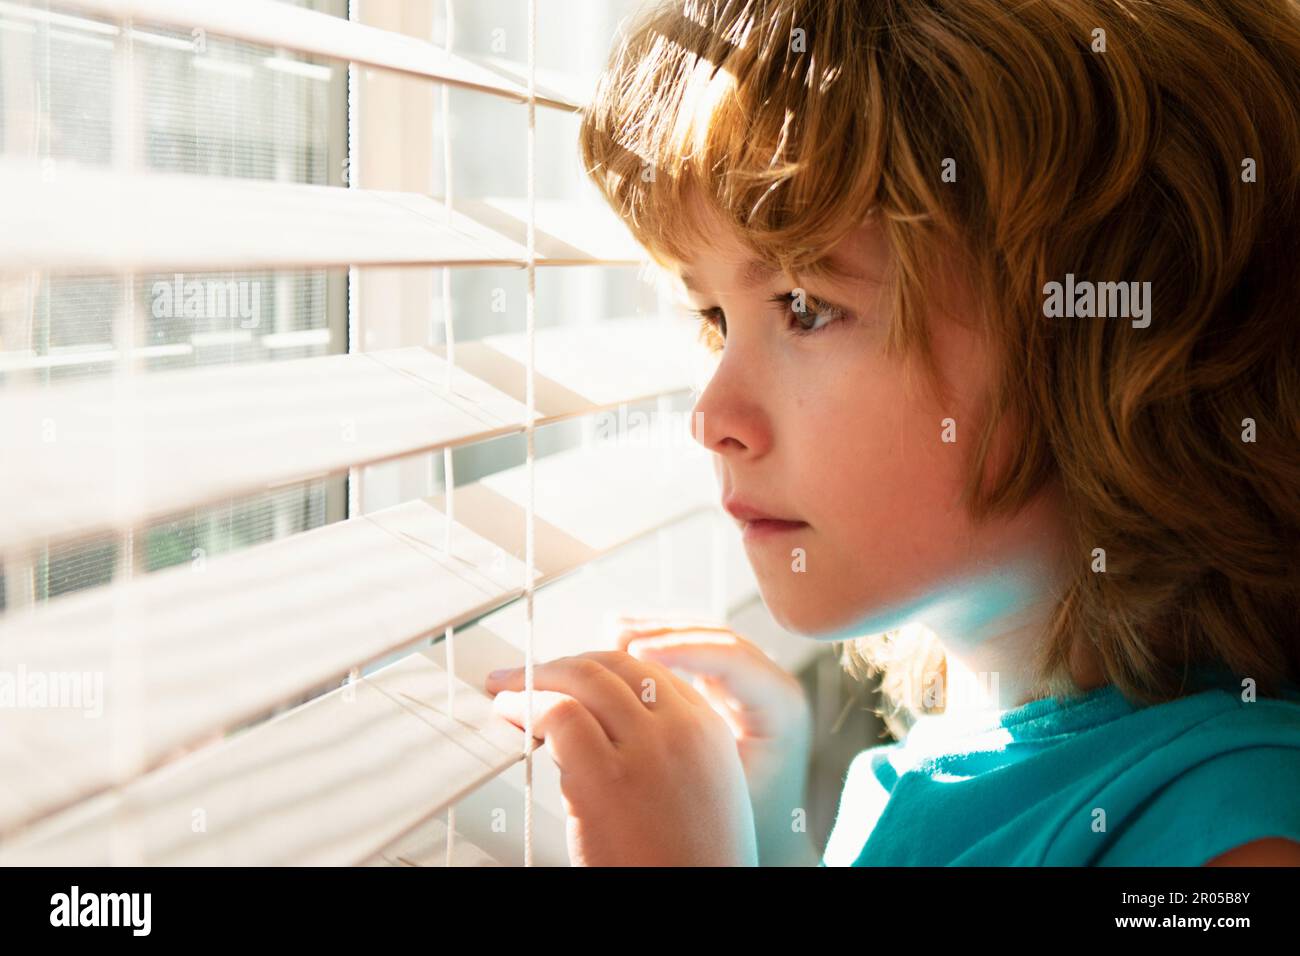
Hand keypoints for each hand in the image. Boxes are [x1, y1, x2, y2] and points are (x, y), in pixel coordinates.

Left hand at [484, 651, 757, 865]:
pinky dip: (524, 707)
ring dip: (535, 678)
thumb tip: (608, 723)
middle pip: (615, 665)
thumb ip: (668, 749)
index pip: (648, 670)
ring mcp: (645, 751)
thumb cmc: (686, 867)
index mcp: (710, 732)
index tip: (566, 676)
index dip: (598, 668)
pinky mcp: (606, 778)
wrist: (691, 917)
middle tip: (528, 673)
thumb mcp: (702, 792)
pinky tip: (507, 715)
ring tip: (507, 690)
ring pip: (583, 680)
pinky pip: (558, 716)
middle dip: (563, 664)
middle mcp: (682, 732)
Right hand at [611, 617, 814, 865]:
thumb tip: (629, 711)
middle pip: (716, 638)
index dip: (683, 649)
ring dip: (659, 631)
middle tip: (618, 636)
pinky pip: (695, 651)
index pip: (733, 658)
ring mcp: (751, 682)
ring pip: (704, 638)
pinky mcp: (730, 687)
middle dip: (664, 633)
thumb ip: (682, 751)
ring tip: (615, 631)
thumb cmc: (749, 821)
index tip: (637, 653)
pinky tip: (624, 642)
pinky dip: (661, 643)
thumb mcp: (720, 787)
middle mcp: (771, 686)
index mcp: (780, 708)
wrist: (769, 834)